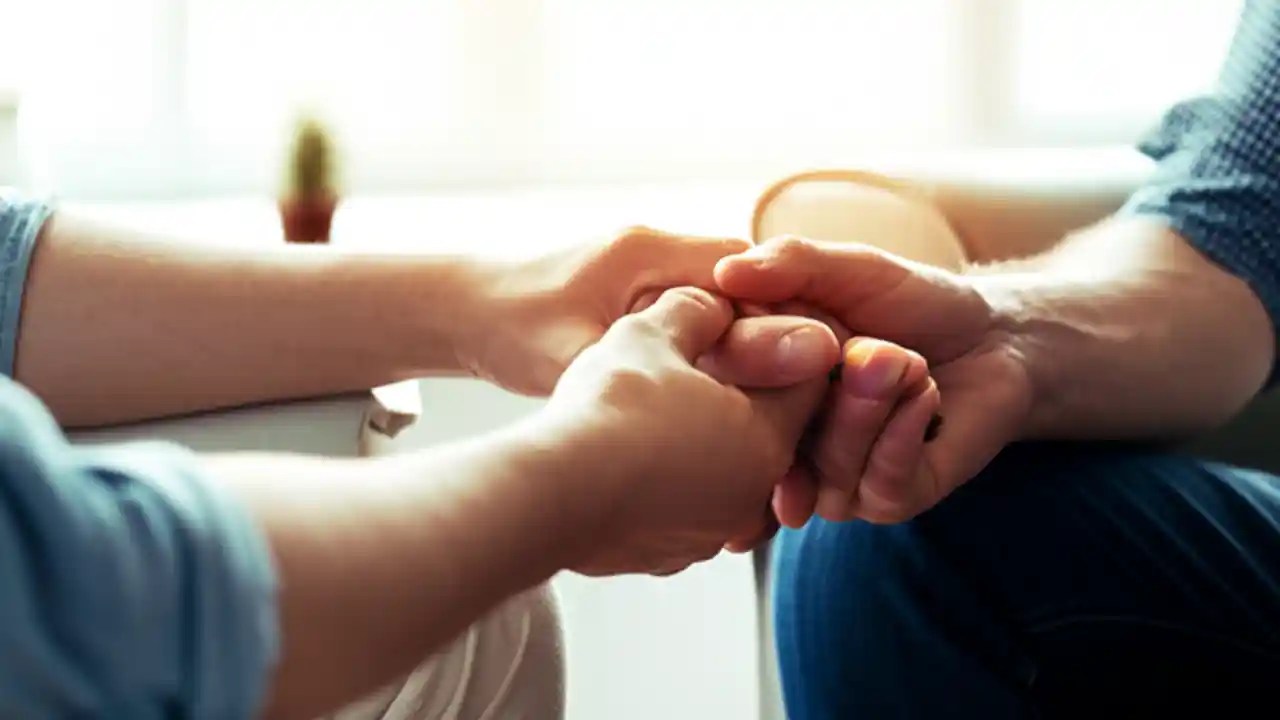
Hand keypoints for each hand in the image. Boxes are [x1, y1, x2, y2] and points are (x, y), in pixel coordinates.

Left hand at [460, 227, 837, 395]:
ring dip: (745, 344)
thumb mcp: (574, 358)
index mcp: (649, 252)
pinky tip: (726, 396)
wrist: (461, 313)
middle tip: (800, 394)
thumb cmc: (508, 332)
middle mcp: (655, 249)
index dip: (784, 314)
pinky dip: (715, 348)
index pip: (745, 269)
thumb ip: (642, 369)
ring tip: (772, 402)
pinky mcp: (638, 291)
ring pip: (724, 301)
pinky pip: (696, 313)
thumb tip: (717, 400)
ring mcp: (648, 267)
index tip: (810, 366)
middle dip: (773, 334)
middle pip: (745, 284)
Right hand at [538, 287, 826, 575]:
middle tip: (694, 372)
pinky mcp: (670, 557)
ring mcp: (711, 533)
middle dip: (738, 400)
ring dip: (701, 449)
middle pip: (765, 433)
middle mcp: (753, 493)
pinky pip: (683, 514)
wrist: (552, 494)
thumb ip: (695, 311)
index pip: (805, 383)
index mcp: (768, 435)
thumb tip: (714, 305)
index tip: (741, 334)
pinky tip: (628, 464)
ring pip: (723, 477)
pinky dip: (668, 489)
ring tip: (655, 418)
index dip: (775, 349)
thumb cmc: (610, 407)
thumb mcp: (652, 332)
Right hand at [715, 237, 1033, 523]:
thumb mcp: (848, 270)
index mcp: (761, 388)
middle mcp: (787, 442)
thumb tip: (723, 272)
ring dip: (870, 406)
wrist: (994, 337)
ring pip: (824, 468)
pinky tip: (925, 392)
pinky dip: (902, 432)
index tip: (799, 323)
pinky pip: (876, 484)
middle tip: (868, 346)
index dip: (752, 359)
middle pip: (768, 438)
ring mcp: (834, 479)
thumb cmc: (911, 302)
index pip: (723, 394)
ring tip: (905, 360)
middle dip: (820, 388)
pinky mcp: (888, 501)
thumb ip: (790, 266)